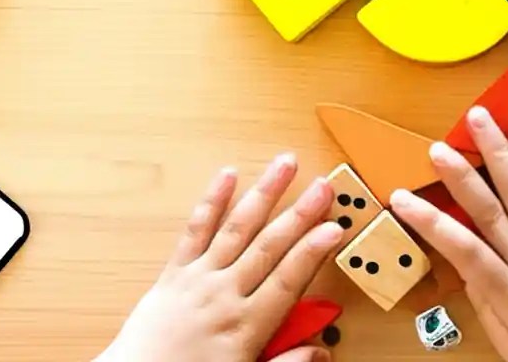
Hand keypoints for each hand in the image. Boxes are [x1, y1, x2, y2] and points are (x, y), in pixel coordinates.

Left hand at [96, 157, 343, 361]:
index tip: (333, 228)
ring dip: (264, 193)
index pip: (287, 280)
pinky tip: (228, 175)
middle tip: (324, 187)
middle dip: (300, 214)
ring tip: (286, 165)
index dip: (312, 252)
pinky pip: (195, 231)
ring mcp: (198, 279)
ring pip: (237, 228)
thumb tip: (321, 353)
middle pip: (269, 247)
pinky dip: (212, 201)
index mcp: (245, 327)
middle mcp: (223, 295)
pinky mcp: (174, 272)